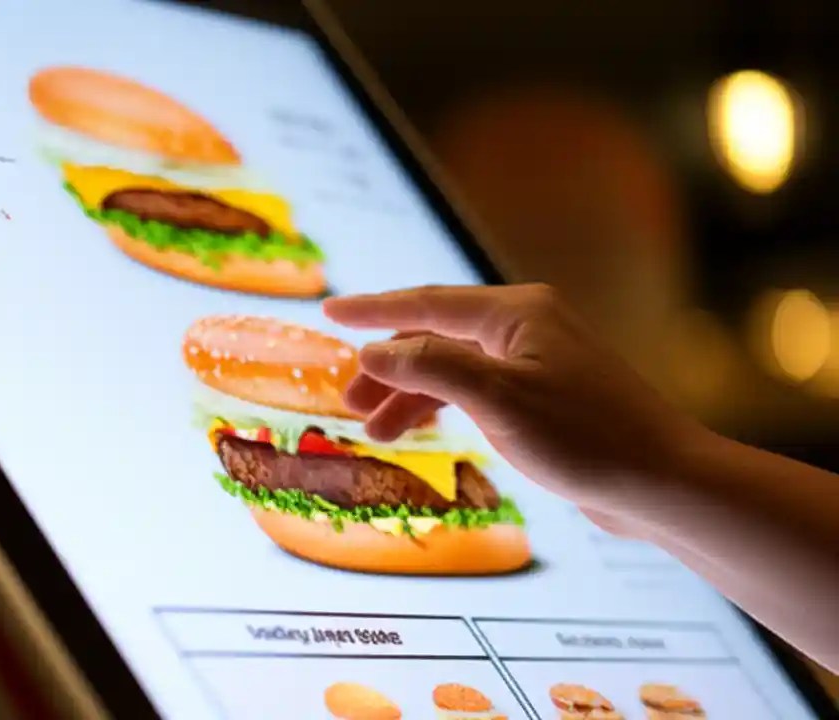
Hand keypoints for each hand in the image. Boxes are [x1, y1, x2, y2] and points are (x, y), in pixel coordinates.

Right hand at [322, 284, 707, 524]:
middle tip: (349, 404)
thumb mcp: (498, 399)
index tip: (328, 313)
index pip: (426, 303)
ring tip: (378, 432)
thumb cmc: (585, 437)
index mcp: (516, 312)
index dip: (372, 311)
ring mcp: (536, 361)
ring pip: (453, 367)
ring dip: (412, 395)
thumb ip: (430, 368)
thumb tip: (371, 353)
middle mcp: (525, 326)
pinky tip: (424, 431)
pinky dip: (444, 407)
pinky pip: (476, 389)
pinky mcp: (543, 395)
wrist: (661, 482)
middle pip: (435, 336)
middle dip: (388, 368)